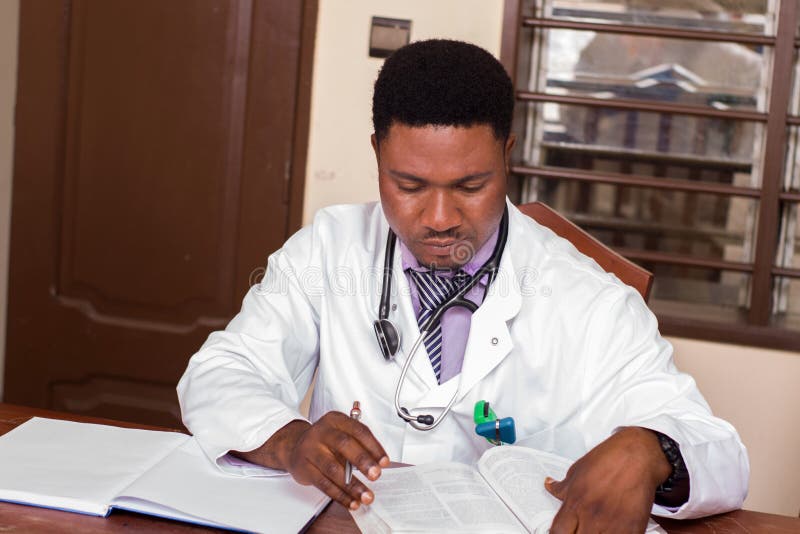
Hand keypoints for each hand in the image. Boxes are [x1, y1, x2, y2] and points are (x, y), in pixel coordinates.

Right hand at [234, 412, 389, 509]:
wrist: (295, 447)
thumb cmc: (325, 441)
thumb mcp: (341, 434)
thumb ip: (358, 445)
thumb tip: (378, 465)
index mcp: (335, 420)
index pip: (358, 430)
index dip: (373, 446)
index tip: (385, 461)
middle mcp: (322, 432)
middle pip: (344, 445)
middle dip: (362, 461)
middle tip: (376, 475)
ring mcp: (310, 450)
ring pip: (333, 469)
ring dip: (352, 485)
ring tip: (366, 496)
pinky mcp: (304, 468)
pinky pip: (324, 484)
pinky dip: (340, 495)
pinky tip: (351, 502)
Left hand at [544, 427, 671, 533]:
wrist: (638, 454)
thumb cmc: (609, 459)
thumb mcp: (577, 470)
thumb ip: (561, 486)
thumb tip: (549, 485)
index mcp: (575, 503)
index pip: (557, 532)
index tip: (563, 531)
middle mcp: (591, 517)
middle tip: (581, 527)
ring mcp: (612, 525)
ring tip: (597, 530)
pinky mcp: (632, 529)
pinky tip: (614, 530)